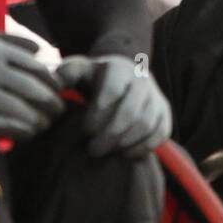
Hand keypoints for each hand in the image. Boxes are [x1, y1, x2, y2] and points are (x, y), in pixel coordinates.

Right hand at [0, 32, 65, 139]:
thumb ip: (12, 42)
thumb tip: (42, 52)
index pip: (35, 67)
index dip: (52, 81)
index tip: (60, 90)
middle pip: (32, 89)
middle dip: (52, 103)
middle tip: (60, 110)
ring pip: (20, 111)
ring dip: (39, 120)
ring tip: (46, 124)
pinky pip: (3, 127)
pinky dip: (21, 132)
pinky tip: (29, 134)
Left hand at [55, 55, 170, 158]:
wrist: (125, 75)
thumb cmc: (96, 78)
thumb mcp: (81, 70)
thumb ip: (67, 72)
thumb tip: (57, 80)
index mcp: (119, 68)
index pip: (113, 91)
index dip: (98, 113)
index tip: (85, 129)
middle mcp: (142, 80)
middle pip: (130, 112)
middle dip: (110, 135)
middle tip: (93, 149)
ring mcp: (156, 97)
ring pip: (146, 124)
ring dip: (125, 143)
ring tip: (107, 151)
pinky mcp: (164, 113)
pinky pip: (160, 133)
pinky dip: (143, 147)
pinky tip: (125, 154)